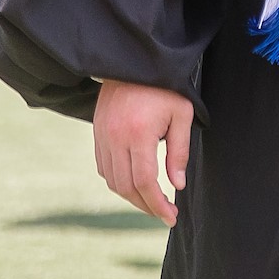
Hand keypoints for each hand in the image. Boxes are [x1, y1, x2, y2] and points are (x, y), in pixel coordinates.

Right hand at [94, 81, 193, 225]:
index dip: (158, 205)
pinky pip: (104, 168)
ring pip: (113, 181)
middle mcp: (115, 137)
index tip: (171, 217)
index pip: (146, 182)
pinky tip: (135, 182)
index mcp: (139, 133)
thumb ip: (179, 152)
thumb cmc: (164, 87)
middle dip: (146, 206)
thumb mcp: (182, 114)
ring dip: (131, 196)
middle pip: (127, 187)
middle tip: (165, 214)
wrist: (132, 61)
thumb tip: (177, 185)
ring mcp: (102, 136)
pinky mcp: (96, 133)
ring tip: (152, 201)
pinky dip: (118, 181)